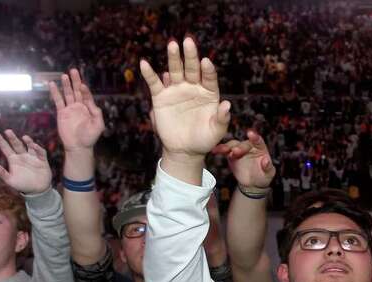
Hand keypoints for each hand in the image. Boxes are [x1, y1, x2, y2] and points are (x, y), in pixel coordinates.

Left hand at [0, 129, 52, 193]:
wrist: (38, 190)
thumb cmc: (23, 185)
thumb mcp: (11, 181)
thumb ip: (2, 173)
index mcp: (13, 159)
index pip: (5, 148)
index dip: (0, 140)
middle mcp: (22, 156)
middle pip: (16, 144)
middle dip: (12, 138)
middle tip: (7, 131)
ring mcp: (32, 157)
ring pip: (29, 146)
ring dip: (27, 141)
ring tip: (24, 137)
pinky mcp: (42, 160)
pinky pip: (40, 152)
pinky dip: (37, 148)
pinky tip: (34, 146)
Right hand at [49, 68, 104, 152]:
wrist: (78, 147)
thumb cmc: (90, 138)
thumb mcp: (98, 125)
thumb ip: (97, 113)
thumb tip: (92, 102)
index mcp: (89, 108)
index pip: (86, 95)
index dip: (85, 90)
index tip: (82, 85)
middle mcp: (79, 106)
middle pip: (77, 90)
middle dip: (75, 81)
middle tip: (74, 70)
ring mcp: (70, 109)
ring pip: (67, 94)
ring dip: (66, 85)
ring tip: (64, 75)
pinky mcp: (62, 113)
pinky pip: (58, 101)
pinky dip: (55, 93)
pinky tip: (52, 84)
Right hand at [140, 37, 231, 158]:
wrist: (185, 150)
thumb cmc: (204, 140)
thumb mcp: (216, 131)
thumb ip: (222, 118)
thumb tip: (227, 105)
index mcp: (209, 92)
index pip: (209, 77)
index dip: (208, 70)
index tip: (206, 62)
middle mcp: (193, 87)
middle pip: (192, 68)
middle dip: (190, 55)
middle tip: (188, 41)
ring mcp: (176, 90)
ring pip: (175, 70)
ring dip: (173, 58)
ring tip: (172, 45)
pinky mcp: (161, 97)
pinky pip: (154, 83)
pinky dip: (149, 74)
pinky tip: (144, 64)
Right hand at [214, 130, 275, 187]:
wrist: (253, 183)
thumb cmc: (263, 177)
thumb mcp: (269, 174)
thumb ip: (268, 167)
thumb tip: (266, 160)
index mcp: (260, 148)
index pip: (258, 141)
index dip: (254, 137)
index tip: (250, 134)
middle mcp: (249, 147)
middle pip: (244, 144)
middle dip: (239, 147)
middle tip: (235, 152)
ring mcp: (239, 150)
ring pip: (233, 145)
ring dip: (228, 147)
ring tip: (223, 150)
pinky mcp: (231, 155)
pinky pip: (225, 151)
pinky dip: (220, 150)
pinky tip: (215, 150)